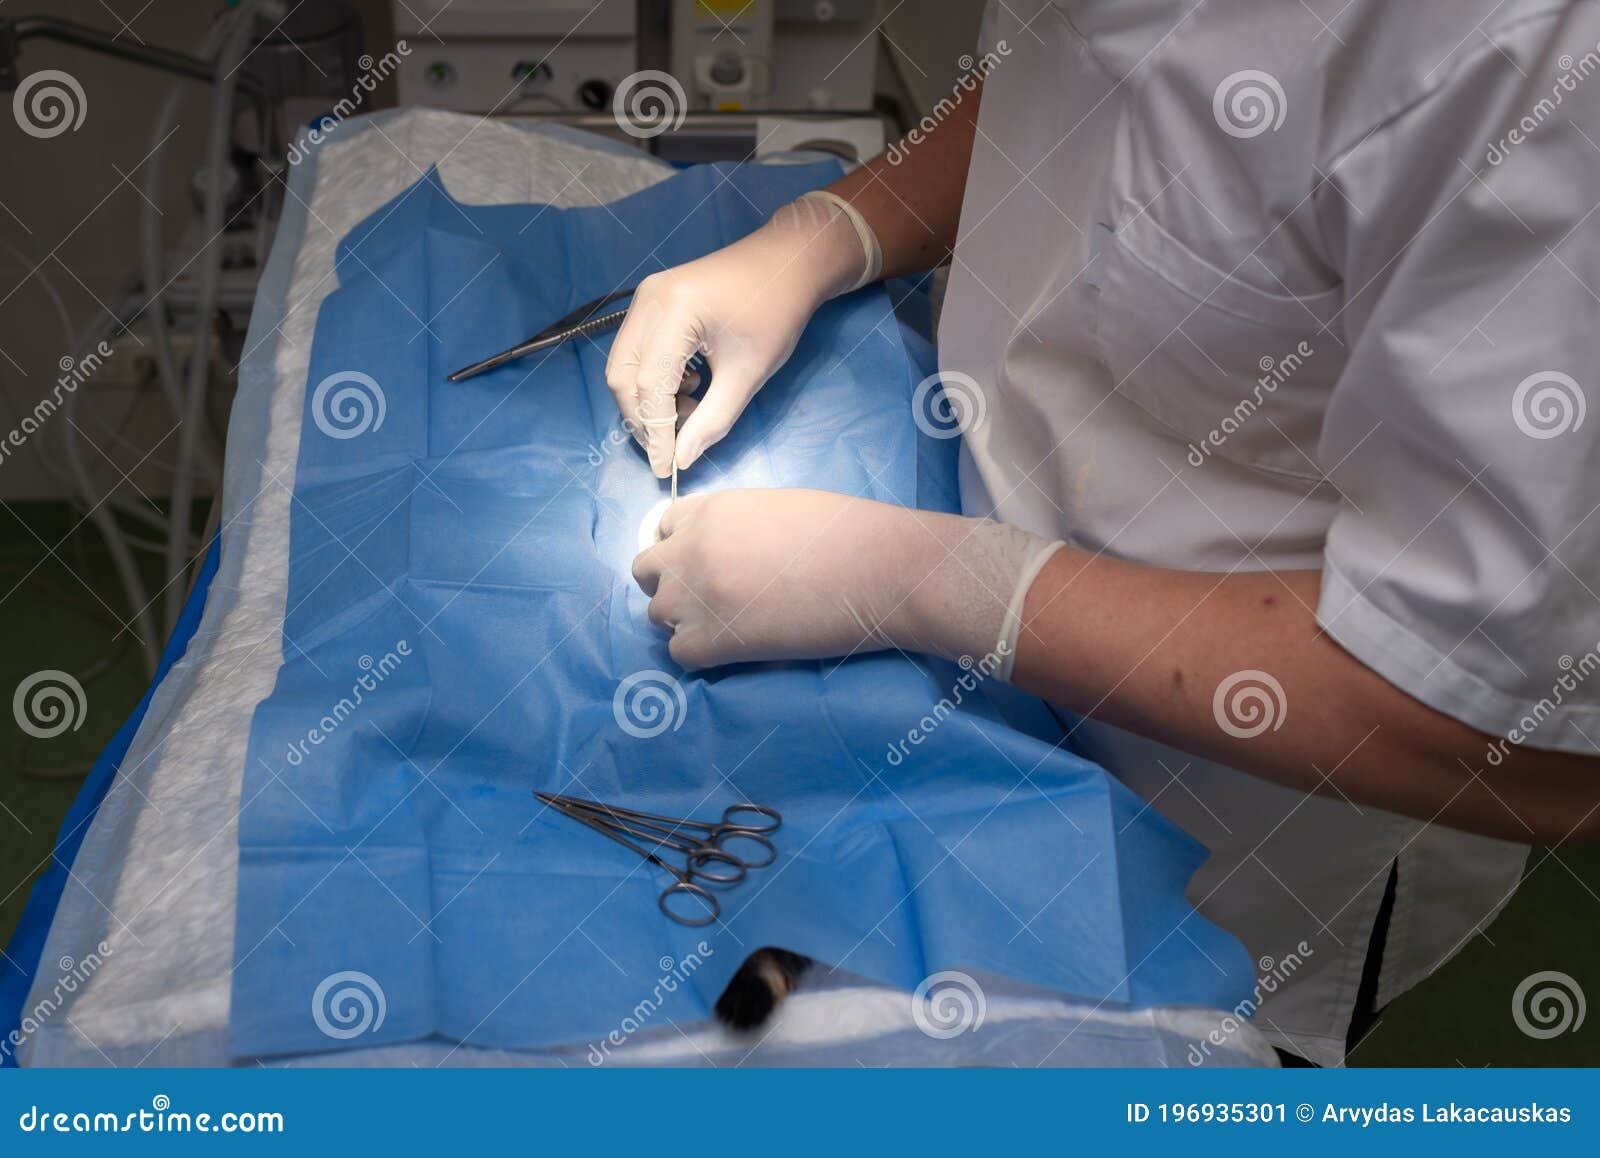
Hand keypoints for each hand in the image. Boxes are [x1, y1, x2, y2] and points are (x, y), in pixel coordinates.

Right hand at [604, 194, 875, 477]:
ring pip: (625, 364)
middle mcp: (649, 300)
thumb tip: (683, 459)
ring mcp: (646, 297)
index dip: (655, 432)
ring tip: (690, 411)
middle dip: (644, 417)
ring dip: (648, 399)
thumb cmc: (777, 313)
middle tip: (674, 445)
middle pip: (623, 375)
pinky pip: (637, 349)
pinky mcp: (651, 300)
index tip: (666, 469)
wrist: (787, 262)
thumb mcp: (748, 374)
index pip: (648, 385)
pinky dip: (653, 378)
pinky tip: (689, 386)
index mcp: (674, 311)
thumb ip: (712, 420)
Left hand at [631, 488, 1060, 671]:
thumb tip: (734, 552)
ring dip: (686, 623)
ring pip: (657, 615)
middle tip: (711, 602)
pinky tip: (737, 651)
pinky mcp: (714, 638)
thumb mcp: (779, 507)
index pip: (663, 528)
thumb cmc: (849, 533)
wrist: (880, 568)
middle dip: (672, 586)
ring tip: (731, 628)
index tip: (708, 567)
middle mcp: (691, 547)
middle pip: (646, 572)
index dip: (683, 550)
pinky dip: (702, 657)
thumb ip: (740, 526)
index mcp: (711, 509)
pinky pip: (679, 654)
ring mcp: (697, 594)